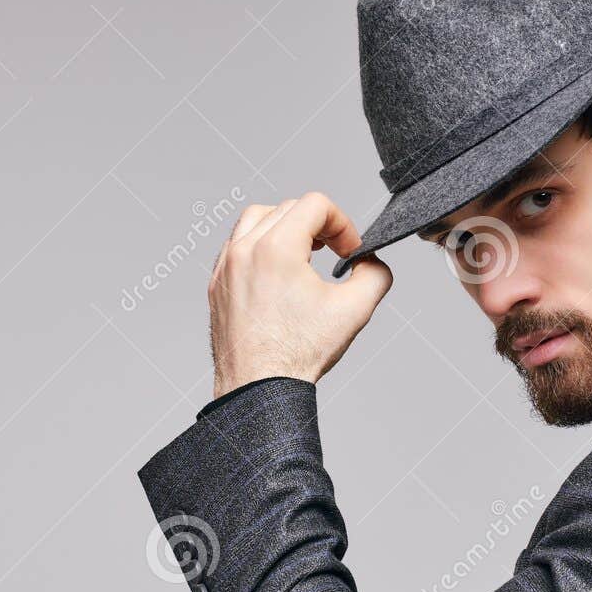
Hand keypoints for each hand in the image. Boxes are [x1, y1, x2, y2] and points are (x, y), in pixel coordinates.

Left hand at [208, 192, 392, 397]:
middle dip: (317, 226)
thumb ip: (375, 274)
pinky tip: (277, 274)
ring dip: (284, 228)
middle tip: (333, 253)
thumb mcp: (354, 310)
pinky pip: (236, 247)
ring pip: (255, 220)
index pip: (315, 204)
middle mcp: (245, 249)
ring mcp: (225, 266)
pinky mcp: (216, 284)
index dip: (343, 224)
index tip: (350, 251)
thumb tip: (372, 263)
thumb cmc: (297, 354)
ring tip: (303, 253)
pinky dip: (260, 248)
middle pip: (287, 208)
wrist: (257, 388)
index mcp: (277, 248)